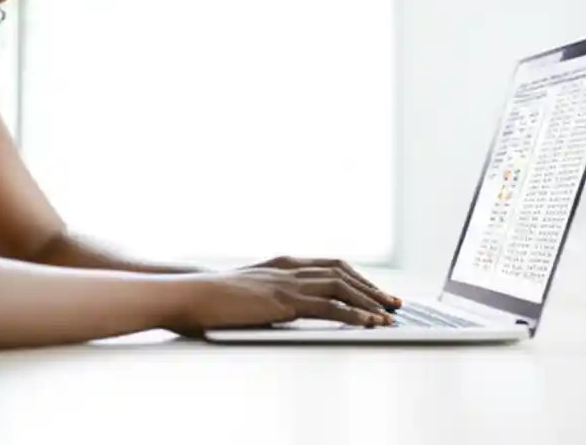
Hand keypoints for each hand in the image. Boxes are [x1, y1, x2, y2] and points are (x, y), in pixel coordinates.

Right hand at [169, 267, 398, 333]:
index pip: (331, 265)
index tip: (376, 291)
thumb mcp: (248, 293)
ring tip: (389, 315)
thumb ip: (270, 295)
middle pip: (343, 272)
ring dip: (369, 301)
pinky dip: (353, 314)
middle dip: (372, 288)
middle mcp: (290, 267)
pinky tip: (368, 323)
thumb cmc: (212, 299)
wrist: (190, 295)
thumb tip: (283, 308)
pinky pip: (327, 306)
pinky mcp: (283, 300)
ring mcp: (287, 282)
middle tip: (394, 303)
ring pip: (341, 287)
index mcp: (282, 263)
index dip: (357, 278)